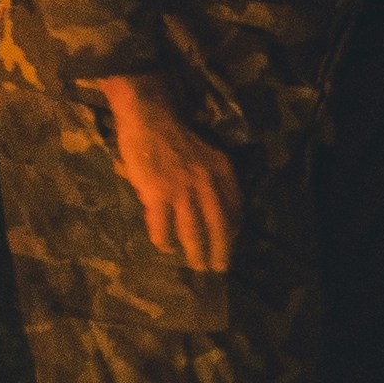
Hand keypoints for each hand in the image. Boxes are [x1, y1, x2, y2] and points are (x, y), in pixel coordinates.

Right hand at [100, 75, 239, 272]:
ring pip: (193, 231)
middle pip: (218, 226)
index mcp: (222, 171)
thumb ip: (209, 178)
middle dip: (220, 250)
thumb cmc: (174, 133)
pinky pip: (162, 226)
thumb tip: (206, 206)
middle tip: (218, 267)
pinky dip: (164, 239)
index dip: (233, 228)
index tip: (230, 240)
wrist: (149, 116)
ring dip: (195, 251)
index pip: (234, 207)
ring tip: (196, 264)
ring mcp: (183, 191)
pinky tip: (164, 246)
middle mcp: (207, 183)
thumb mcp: (205, 153)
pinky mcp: (158, 195)